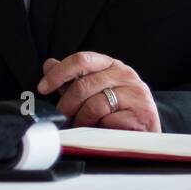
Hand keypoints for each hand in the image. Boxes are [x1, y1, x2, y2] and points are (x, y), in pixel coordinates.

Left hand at [37, 51, 161, 131]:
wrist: (147, 129)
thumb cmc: (119, 109)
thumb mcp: (95, 89)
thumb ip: (73, 78)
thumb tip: (49, 64)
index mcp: (111, 65)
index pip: (82, 60)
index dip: (59, 73)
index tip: (44, 87)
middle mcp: (125, 74)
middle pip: (83, 85)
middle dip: (67, 105)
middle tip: (62, 118)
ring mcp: (136, 93)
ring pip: (94, 105)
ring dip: (82, 120)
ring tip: (82, 126)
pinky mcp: (142, 113)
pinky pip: (109, 122)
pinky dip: (101, 128)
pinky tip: (104, 130)